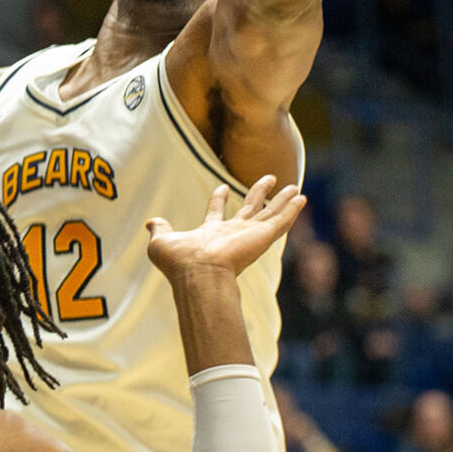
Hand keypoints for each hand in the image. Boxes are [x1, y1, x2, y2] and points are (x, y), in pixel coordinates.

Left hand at [145, 175, 304, 282]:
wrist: (197, 273)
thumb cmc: (178, 263)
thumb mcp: (161, 241)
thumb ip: (159, 229)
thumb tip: (150, 222)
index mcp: (210, 234)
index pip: (216, 213)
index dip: (218, 199)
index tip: (222, 187)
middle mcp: (232, 233)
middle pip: (250, 209)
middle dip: (258, 194)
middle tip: (269, 179)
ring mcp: (249, 234)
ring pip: (270, 212)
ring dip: (282, 200)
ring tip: (295, 187)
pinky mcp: (262, 236)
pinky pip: (281, 220)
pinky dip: (292, 209)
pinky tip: (302, 198)